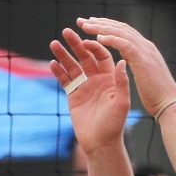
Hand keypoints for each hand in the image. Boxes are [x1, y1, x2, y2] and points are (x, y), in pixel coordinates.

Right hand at [48, 28, 131, 154]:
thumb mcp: (121, 102)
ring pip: (72, 66)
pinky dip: (58, 72)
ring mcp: (84, 87)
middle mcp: (97, 79)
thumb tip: (122, 61)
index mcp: (110, 78)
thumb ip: (121, 81)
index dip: (94, 47)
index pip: (101, 56)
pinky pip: (65, 80)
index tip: (86, 40)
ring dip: (63, 55)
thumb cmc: (114, 124)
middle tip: (66, 31)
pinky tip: (52, 63)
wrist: (101, 143)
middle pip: (85, 57)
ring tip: (54, 44)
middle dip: (76, 44)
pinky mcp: (73, 96)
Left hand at [75, 16, 175, 117]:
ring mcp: (145, 51)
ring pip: (121, 32)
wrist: (169, 104)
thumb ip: (135, 62)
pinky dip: (111, 39)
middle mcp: (145, 46)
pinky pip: (125, 45)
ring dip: (101, 28)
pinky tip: (98, 38)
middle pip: (120, 28)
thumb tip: (125, 59)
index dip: (106, 26)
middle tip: (82, 20)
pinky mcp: (143, 60)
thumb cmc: (157, 94)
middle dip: (100, 22)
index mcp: (144, 49)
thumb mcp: (144, 74)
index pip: (123, 31)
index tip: (91, 24)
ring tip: (85, 26)